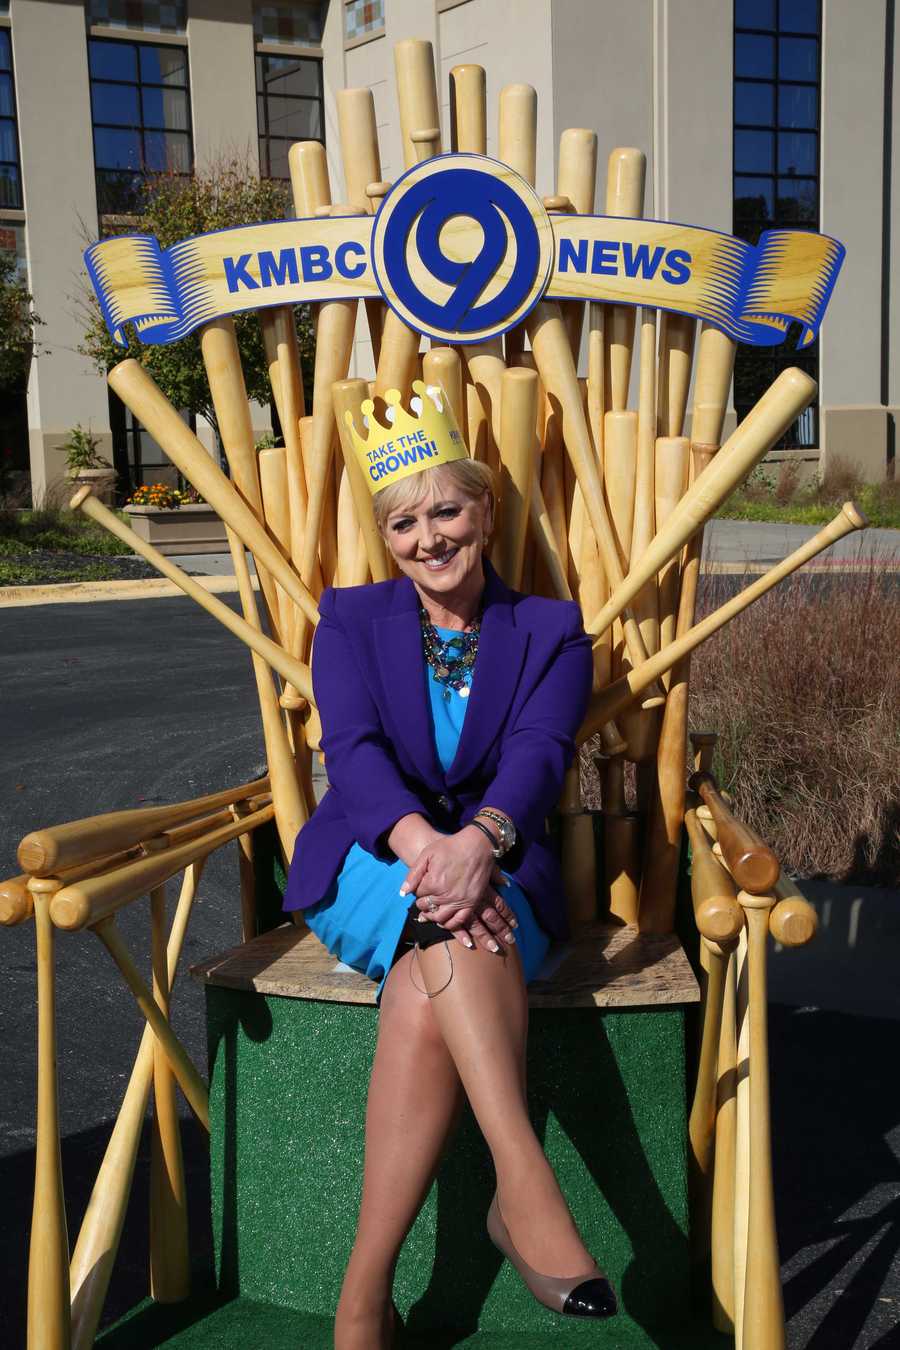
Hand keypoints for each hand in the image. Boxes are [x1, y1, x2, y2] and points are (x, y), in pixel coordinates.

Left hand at [401, 828, 517, 952]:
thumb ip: (413, 874)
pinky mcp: (472, 903)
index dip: (418, 890)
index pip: (418, 894)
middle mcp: (446, 895)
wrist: (478, 845)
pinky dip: (450, 924)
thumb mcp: (427, 854)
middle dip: (423, 904)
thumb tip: (403, 893)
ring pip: (441, 918)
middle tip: (423, 900)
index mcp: (433, 883)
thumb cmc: (451, 847)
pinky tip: (444, 921)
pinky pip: (459, 921)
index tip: (421, 886)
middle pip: (427, 907)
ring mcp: (460, 901)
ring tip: (429, 913)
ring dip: (432, 917)